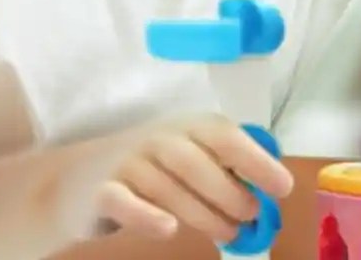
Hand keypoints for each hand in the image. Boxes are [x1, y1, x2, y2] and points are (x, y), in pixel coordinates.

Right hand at [54, 115, 292, 245]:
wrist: (77, 177)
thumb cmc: (154, 167)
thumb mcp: (192, 156)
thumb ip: (226, 169)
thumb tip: (270, 193)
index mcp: (190, 126)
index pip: (226, 138)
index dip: (257, 162)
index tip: (282, 188)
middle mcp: (159, 139)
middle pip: (198, 165)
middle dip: (230, 194)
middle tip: (251, 217)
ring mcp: (128, 163)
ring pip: (169, 189)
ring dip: (204, 214)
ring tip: (229, 233)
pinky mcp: (101, 192)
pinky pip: (123, 202)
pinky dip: (146, 216)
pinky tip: (169, 229)